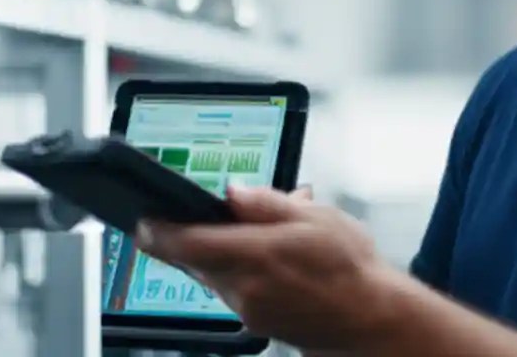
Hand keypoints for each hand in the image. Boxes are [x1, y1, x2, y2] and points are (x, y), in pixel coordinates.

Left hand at [134, 184, 396, 351]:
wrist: (373, 320)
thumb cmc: (352, 268)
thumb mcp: (316, 217)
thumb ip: (267, 203)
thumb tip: (233, 193)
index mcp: (256, 255)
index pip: (187, 243)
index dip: (157, 231)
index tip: (143, 220)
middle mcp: (244, 288)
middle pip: (194, 260)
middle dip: (192, 237)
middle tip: (197, 215)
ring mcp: (247, 309)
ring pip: (211, 276)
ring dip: (217, 255)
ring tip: (251, 235)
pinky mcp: (254, 324)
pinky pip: (230, 291)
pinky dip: (235, 272)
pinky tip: (262, 260)